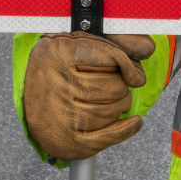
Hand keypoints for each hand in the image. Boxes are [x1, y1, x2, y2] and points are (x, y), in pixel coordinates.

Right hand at [24, 31, 154, 160]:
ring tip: (117, 100)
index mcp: (59, 52)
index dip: (129, 65)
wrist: (32, 92)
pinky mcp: (63, 140)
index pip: (110, 57)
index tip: (134, 72)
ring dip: (122, 105)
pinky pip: (103, 137)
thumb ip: (119, 39)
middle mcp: (54, 82)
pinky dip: (124, 130)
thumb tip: (148, 49)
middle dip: (124, 86)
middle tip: (118, 86)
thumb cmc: (65, 63)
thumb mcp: (86, 41)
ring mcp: (57, 113)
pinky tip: (134, 122)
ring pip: (111, 110)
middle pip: (113, 86)